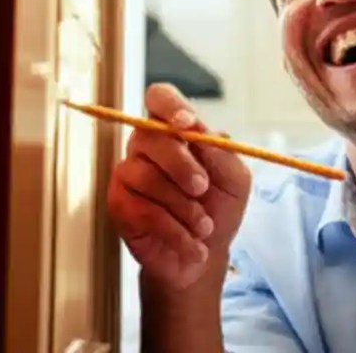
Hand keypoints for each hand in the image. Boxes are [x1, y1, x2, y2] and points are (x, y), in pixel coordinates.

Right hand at [108, 83, 251, 291]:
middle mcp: (147, 146)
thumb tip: (200, 130)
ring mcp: (129, 174)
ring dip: (184, 207)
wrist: (205, 257)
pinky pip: (144, 211)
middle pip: (150, 136)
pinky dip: (175, 231)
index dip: (170, 105)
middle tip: (203, 188)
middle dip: (182, 165)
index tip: (187, 124)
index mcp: (175, 131)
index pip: (160, 98)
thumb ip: (221, 153)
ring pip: (147, 177)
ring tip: (204, 227)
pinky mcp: (120, 204)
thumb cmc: (220, 210)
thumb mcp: (235, 180)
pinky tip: (192, 244)